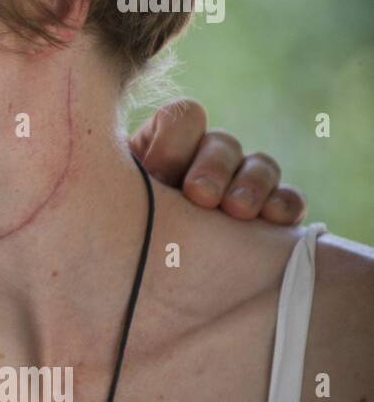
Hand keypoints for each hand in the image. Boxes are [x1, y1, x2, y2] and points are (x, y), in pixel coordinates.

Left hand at [128, 99, 305, 224]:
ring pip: (260, 166)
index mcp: (162, 147)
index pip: (183, 119)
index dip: (174, 142)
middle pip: (222, 142)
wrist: (137, 282)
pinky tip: (275, 219)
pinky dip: (285, 204)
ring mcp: (241, 185)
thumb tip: (144, 168)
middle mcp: (204, 160)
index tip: (159, 174)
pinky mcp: (270, 214)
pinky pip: (288, 199)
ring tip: (237, 213)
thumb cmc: (116, 238)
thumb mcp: (112, 203)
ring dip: (251, 185)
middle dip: (213, 167)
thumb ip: (123, 179)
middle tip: (199, 196)